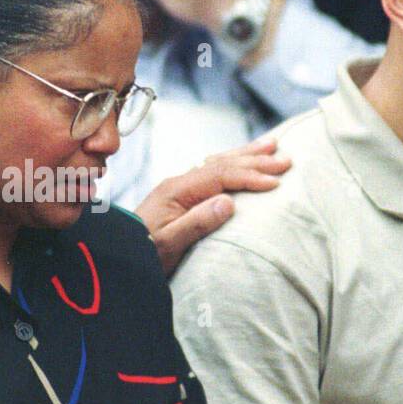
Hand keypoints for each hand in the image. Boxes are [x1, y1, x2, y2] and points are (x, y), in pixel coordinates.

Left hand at [134, 132, 288, 274]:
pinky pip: (211, 172)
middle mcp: (178, 183)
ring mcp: (179, 187)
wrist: (117, 257)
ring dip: (246, 155)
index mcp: (176, 190)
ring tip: (271, 145)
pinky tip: (241, 160)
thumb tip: (229, 202)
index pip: (220, 175)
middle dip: (255, 159)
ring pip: (218, 162)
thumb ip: (196, 223)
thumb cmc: (141, 254)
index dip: (249, 176)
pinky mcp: (180, 196)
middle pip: (222, 163)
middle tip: (285, 158)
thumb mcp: (168, 244)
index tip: (275, 181)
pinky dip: (232, 163)